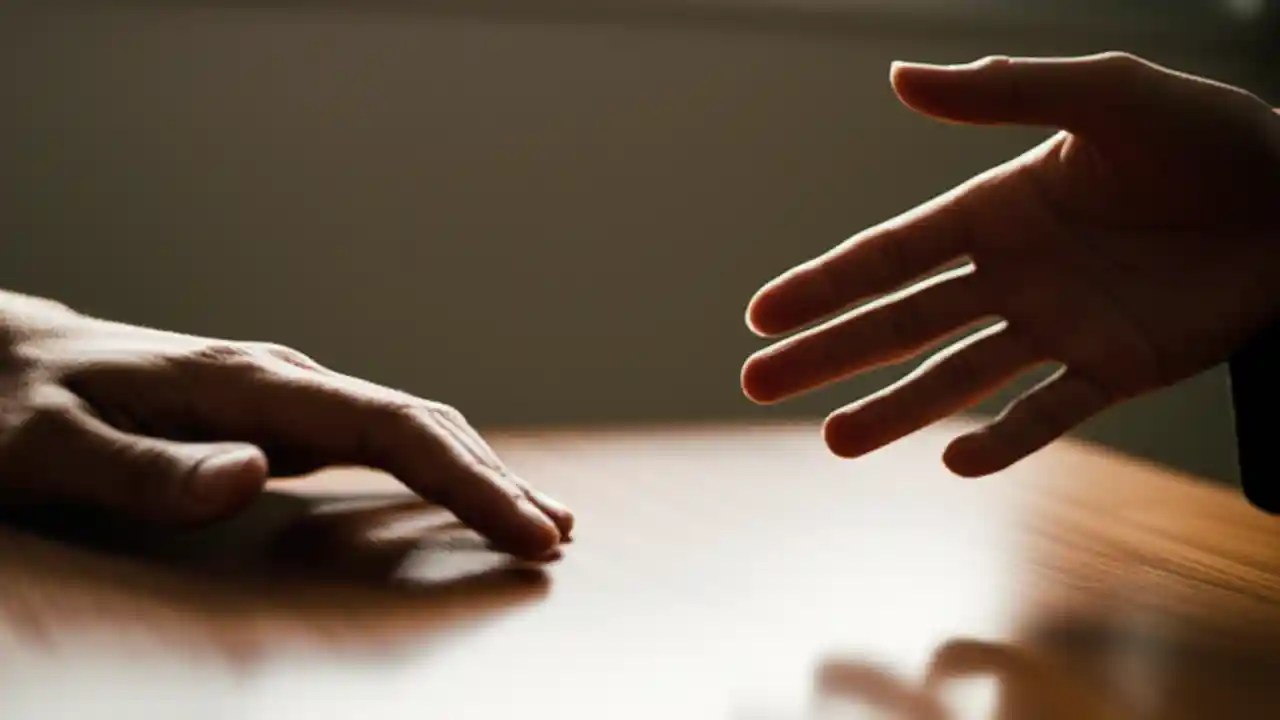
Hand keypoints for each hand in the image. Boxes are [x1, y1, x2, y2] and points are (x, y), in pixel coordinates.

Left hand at [0, 292, 571, 557]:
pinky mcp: (281, 417)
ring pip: (410, 426)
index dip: (468, 479)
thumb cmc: (20, 404)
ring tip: (538, 519)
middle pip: (421, 422)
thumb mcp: (54, 445)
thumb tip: (255, 478)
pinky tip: (459, 492)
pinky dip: (435, 470)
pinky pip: (380, 440)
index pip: (392, 427)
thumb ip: (148, 468)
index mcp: (251, 385)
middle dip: (494, 480)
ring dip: (477, 473)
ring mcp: (287, 397)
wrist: (4, 357)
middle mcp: (285, 382)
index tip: (525, 528)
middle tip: (555, 539)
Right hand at [742, 53, 1279, 475]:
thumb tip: (898, 78)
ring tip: (835, 441)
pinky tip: (956, 461)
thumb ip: (1005, 88)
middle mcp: (1010, 276)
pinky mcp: (1114, 370)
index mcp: (995, 211)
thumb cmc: (1207, 136)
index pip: (889, 255)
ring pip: (957, 378)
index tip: (760, 316)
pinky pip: (1051, 412)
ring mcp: (1057, 327)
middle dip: (827, 354)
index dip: (822, 285)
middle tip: (756, 385)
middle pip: (900, 322)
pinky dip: (1006, 439)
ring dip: (894, 410)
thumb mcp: (1106, 93)